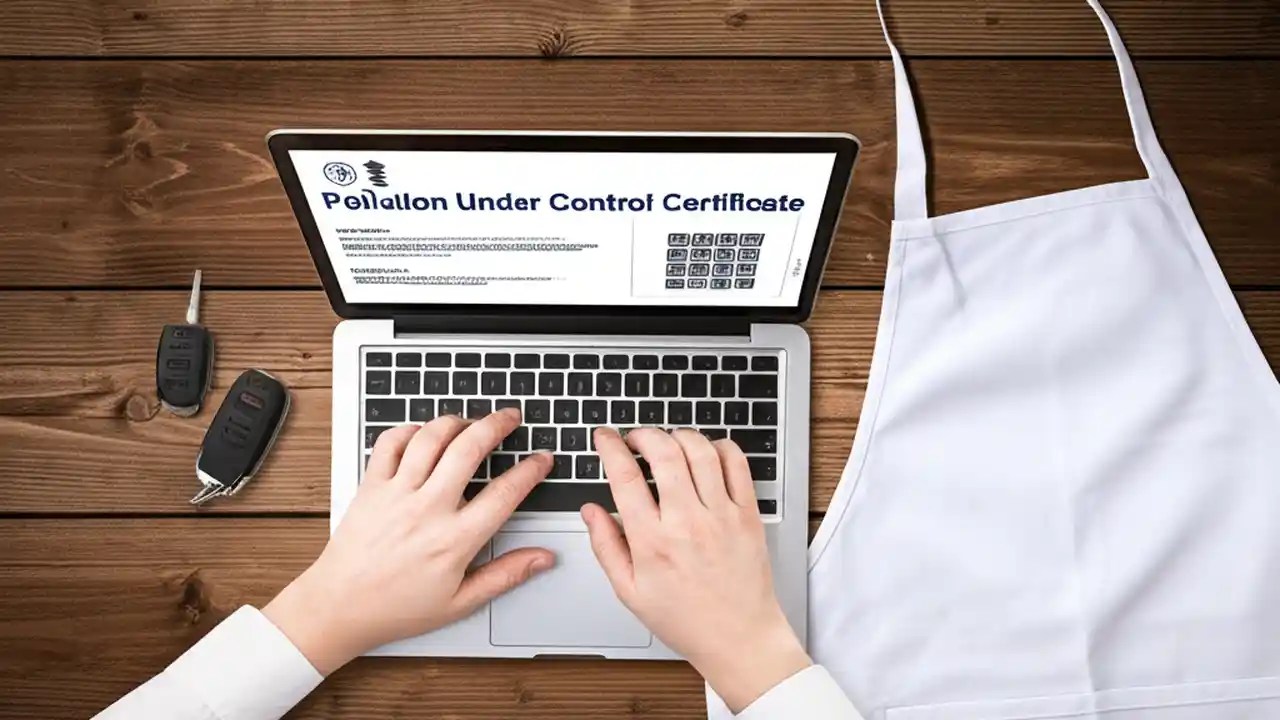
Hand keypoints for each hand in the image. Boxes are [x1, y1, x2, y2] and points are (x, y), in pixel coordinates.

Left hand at [263, 409, 554, 674]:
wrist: (339, 607)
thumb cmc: (397, 607)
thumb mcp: (461, 602)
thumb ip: (506, 575)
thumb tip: (543, 558)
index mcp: (454, 540)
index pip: (505, 493)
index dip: (531, 470)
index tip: (542, 459)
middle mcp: (427, 510)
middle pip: (469, 449)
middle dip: (497, 425)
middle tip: (510, 417)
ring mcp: (396, 494)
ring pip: (430, 437)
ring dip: (456, 421)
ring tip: (470, 421)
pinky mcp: (371, 487)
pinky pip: (390, 443)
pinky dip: (409, 429)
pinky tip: (423, 433)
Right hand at [582, 427, 810, 711]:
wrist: (739, 638)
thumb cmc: (686, 619)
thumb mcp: (630, 591)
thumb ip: (606, 546)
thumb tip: (590, 511)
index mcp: (652, 542)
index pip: (624, 477)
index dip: (609, 447)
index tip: (604, 438)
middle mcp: (687, 523)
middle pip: (663, 452)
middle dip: (643, 434)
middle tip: (635, 438)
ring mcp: (722, 516)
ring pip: (701, 450)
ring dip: (679, 436)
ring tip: (668, 443)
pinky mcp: (748, 515)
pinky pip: (737, 464)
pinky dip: (720, 447)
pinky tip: (706, 453)